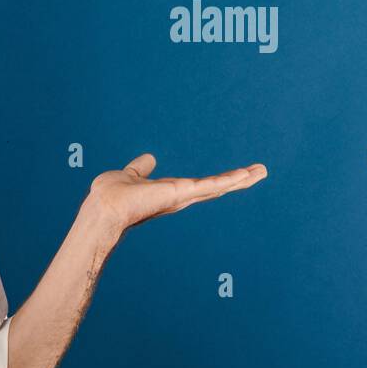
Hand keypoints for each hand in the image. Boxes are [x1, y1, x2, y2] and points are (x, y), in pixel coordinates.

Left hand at [86, 153, 266, 237]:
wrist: (104, 208)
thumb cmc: (110, 196)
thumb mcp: (129, 176)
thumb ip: (140, 170)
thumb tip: (150, 159)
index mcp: (167, 193)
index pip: (198, 187)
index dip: (215, 182)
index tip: (233, 176)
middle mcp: (178, 198)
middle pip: (214, 188)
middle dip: (236, 180)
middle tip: (259, 172)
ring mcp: (182, 197)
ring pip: (217, 186)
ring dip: (241, 178)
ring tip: (262, 171)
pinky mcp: (182, 193)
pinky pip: (211, 185)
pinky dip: (230, 180)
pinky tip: (247, 174)